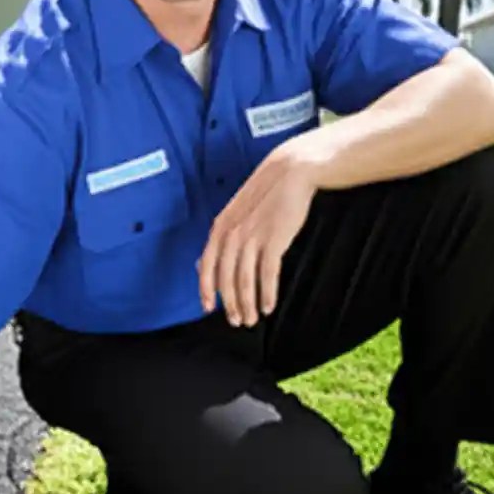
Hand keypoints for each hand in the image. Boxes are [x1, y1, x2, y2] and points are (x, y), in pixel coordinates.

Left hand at [197, 136, 325, 326]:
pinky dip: (268, 294)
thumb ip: (222, 237)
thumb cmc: (265, 194)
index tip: (208, 309)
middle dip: (231, 304)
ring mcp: (252, 237)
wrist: (290, 172)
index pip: (207, 266)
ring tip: (254, 319)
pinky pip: (268, 275)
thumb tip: (203, 263)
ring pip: (245, 281)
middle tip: (237, 321)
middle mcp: (232, 234)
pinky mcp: (274, 240)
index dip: (206, 290)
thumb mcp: (236, 212)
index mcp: (220, 227)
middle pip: (226, 278)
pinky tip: (270, 306)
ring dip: (249, 304)